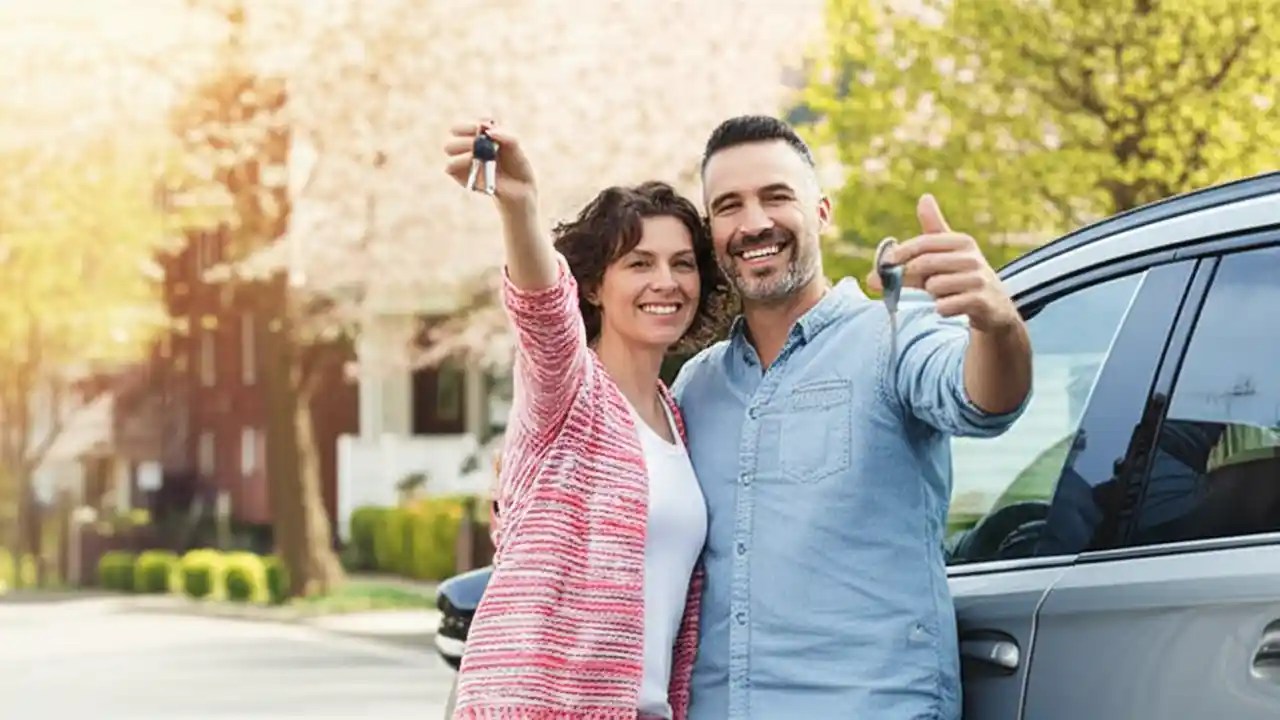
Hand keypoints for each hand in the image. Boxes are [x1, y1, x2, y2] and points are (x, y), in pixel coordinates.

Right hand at [443, 119, 536, 207]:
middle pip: (454, 129)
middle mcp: (469, 143)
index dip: (475, 121)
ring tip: (476, 152)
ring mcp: (463, 159)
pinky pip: (450, 167)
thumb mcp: (515, 145)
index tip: (486, 126)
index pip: (469, 120)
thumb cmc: (517, 162)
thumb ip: (504, 134)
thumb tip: (487, 130)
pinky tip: (473, 162)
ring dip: (462, 145)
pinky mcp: (460, 176)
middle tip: (478, 138)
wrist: (520, 186)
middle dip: (466, 130)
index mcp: (479, 132)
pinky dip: (460, 162)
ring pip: (449, 147)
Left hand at [865, 194, 1018, 333]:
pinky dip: (940, 309)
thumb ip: (917, 250)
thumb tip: (907, 221)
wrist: (994, 308)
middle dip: (908, 276)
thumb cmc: (960, 280)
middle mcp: (972, 258)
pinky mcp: (980, 301)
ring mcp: (978, 280)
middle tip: (900, 286)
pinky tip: (948, 308)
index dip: (900, 252)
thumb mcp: (944, 259)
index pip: (924, 243)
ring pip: (934, 286)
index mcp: (962, 242)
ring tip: (939, 295)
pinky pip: (945, 305)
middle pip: (925, 263)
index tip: (884, 263)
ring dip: (929, 295)